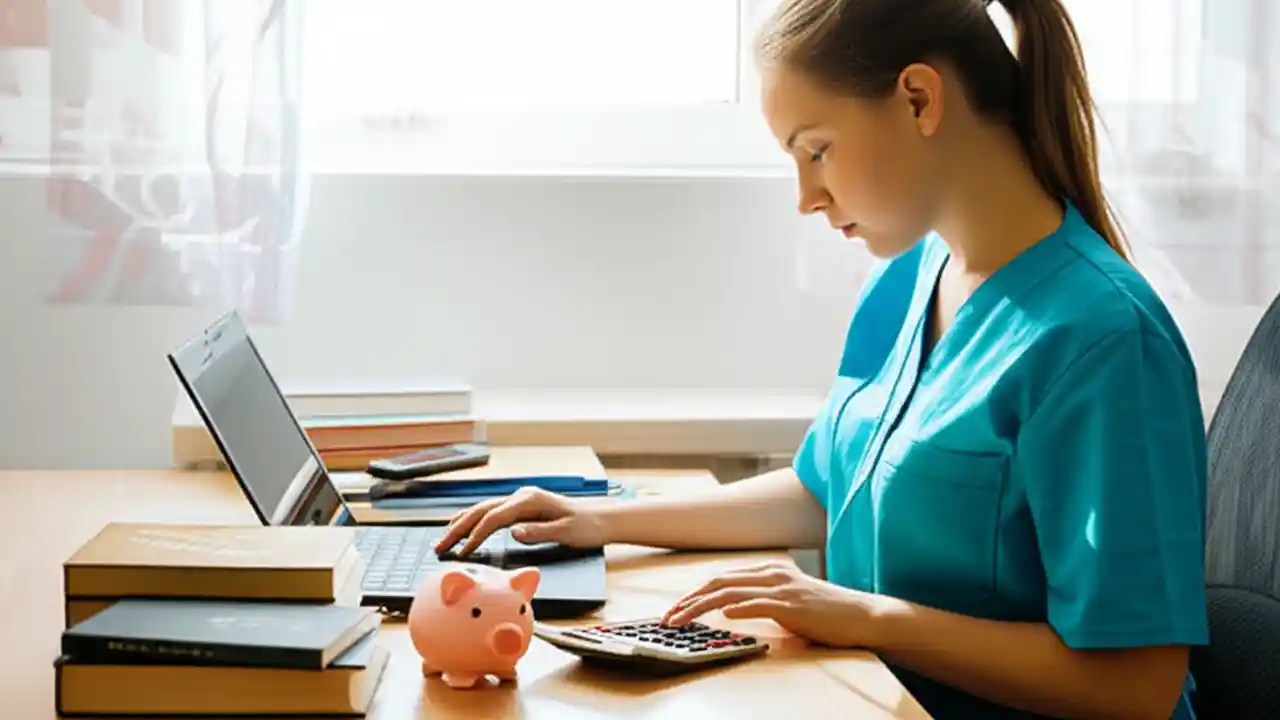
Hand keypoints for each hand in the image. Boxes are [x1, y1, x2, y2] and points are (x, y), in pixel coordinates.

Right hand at [433, 487, 610, 556]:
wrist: (601, 518)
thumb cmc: (586, 527)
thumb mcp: (566, 532)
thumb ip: (539, 532)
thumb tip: (513, 531)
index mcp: (530, 500)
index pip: (494, 518)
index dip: (476, 535)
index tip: (462, 553)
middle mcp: (521, 496)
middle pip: (482, 510)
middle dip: (459, 528)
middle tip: (440, 547)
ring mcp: (520, 499)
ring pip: (483, 509)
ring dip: (462, 523)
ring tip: (443, 538)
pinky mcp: (521, 506)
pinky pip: (491, 512)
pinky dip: (474, 520)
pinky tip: (463, 527)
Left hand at [660, 560, 879, 648]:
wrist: (858, 615)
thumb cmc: (823, 611)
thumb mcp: (786, 598)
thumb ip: (759, 598)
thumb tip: (729, 606)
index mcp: (768, 570)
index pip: (721, 578)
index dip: (694, 593)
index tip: (675, 609)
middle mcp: (771, 574)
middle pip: (718, 582)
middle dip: (688, 599)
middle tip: (668, 616)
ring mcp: (782, 588)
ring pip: (730, 592)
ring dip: (700, 606)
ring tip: (681, 619)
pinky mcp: (792, 606)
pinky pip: (759, 604)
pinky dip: (738, 607)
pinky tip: (723, 614)